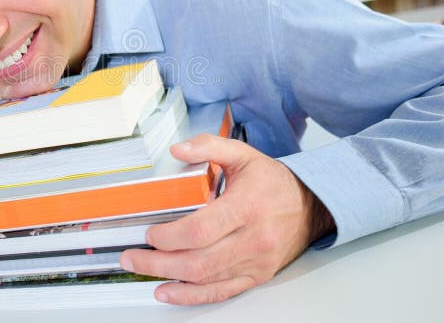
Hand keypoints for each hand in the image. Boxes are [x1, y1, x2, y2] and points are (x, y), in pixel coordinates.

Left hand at [120, 134, 334, 304]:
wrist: (311, 206)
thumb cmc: (273, 182)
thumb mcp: (242, 154)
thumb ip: (208, 147)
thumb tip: (178, 150)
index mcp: (247, 207)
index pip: (202, 230)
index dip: (170, 236)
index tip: (149, 233)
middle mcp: (253, 239)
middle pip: (199, 261)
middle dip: (159, 262)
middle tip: (132, 257)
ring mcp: (255, 262)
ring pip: (207, 279)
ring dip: (169, 278)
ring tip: (142, 271)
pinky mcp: (256, 276)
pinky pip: (221, 292)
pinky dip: (192, 296)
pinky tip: (168, 292)